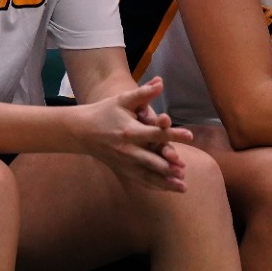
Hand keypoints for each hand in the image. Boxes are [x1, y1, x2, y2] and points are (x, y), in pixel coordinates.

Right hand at [73, 77, 194, 190]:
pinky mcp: (122, 170)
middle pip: (151, 160)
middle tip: (184, 169)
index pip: (155, 133)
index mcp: (130, 131)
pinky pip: (140, 180)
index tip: (190, 135)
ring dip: (165, 182)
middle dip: (168, 165)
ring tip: (182, 187)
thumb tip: (160, 81)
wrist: (81, 131)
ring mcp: (124, 163)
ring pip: (147, 175)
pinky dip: (155, 186)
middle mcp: (127, 150)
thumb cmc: (105, 112)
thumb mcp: (123, 100)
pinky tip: (168, 189)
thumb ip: (143, 93)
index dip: (173, 134)